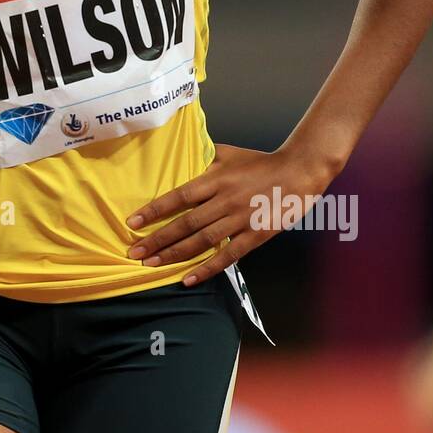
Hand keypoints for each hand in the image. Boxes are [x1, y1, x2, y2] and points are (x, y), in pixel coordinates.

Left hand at [123, 141, 338, 285]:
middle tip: (134, 252)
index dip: (155, 210)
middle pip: (186, 223)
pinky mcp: (255, 236)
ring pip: (202, 241)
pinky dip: (207, 268)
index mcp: (216, 179)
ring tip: (151, 265)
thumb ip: (204, 157)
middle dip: (157, 239)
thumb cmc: (260, 161)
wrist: (299, 172)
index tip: (133, 222)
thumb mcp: (229, 153)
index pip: (179, 196)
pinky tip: (188, 279)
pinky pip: (228, 256)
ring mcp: (240, 220)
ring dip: (175, 254)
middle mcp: (225, 201)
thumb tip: (180, 155)